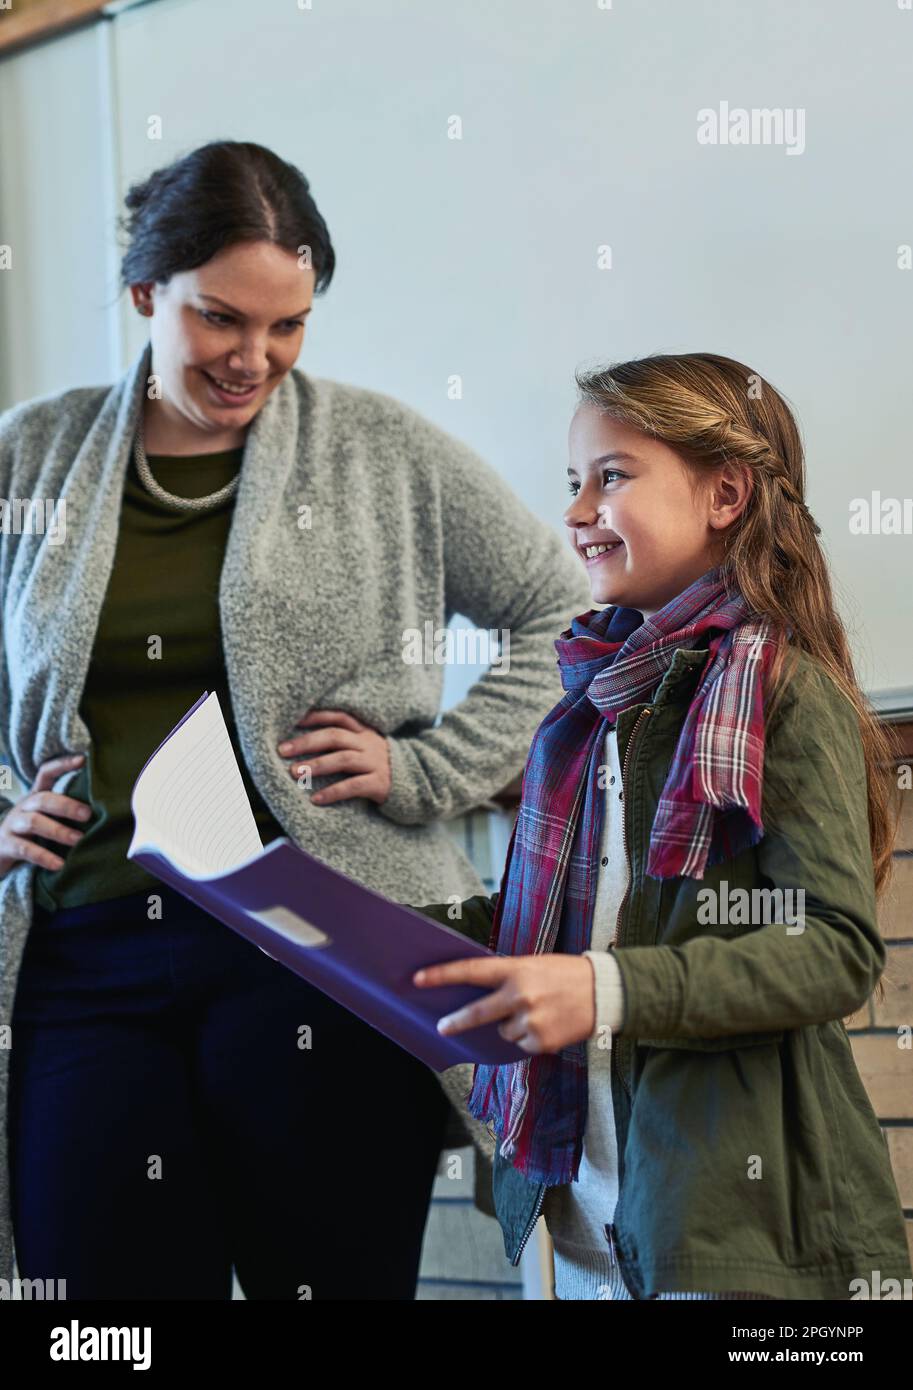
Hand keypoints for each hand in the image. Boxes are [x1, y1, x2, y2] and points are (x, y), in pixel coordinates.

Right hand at [0, 754, 91, 879]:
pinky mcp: (5, 846)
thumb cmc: (31, 835)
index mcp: (35, 797)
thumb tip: (106, 812)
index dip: (62, 764)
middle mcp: (23, 807)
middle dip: (66, 805)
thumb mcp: (47, 819)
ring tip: (78, 840)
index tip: (83, 759)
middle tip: (87, 814)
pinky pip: (25, 849)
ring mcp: (13, 826)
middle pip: (43, 799)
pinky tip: (60, 864)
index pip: (46, 773)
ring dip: (58, 830)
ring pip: (34, 822)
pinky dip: (44, 856)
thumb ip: (66, 813)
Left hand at [277, 708, 391, 806]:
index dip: (316, 716)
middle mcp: (369, 744)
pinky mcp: (379, 784)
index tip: (293, 720)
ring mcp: (375, 763)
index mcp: (364, 732)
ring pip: (343, 760)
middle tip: (282, 750)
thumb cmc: (380, 765)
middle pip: (335, 737)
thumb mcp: (367, 746)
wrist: (418, 783)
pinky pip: (353, 787)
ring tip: (294, 772)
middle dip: (307, 742)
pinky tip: (316, 799)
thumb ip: (345, 741)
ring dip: (316, 765)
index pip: (339, 717)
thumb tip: (305, 741)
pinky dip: (333, 792)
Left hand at [413, 954, 596, 1053]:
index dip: (442, 975)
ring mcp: (530, 1019)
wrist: (605, 991)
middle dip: (457, 1022)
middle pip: (478, 1012)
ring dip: (513, 1025)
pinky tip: (548, 1024)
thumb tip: (481, 995)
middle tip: (442, 1028)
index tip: (418, 979)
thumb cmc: (566, 974)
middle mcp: (520, 994)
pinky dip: (530, 1037)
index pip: (471, 971)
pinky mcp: (541, 1041)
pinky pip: (522, 1044)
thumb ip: (508, 977)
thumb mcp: (534, 965)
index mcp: (516, 969)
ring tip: (540, 1012)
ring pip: (504, 1031)